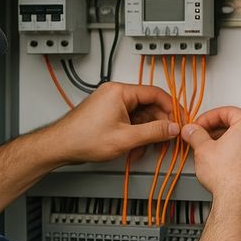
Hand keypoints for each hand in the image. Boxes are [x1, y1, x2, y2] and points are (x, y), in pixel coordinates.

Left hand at [47, 82, 178, 164]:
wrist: (60, 146)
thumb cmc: (83, 138)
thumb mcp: (125, 138)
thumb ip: (153, 132)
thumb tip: (172, 128)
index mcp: (120, 92)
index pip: (155, 93)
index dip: (171, 108)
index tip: (180, 120)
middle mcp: (115, 94)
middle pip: (148, 106)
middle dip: (157, 125)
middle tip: (166, 138)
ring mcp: (110, 104)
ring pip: (139, 116)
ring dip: (145, 134)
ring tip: (144, 149)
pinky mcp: (107, 114)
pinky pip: (128, 122)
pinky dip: (134, 135)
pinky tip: (133, 149)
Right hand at [181, 106, 240, 201]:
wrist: (238, 199)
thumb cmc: (228, 175)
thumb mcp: (203, 149)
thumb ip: (195, 135)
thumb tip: (191, 131)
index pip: (226, 112)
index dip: (207, 117)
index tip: (198, 125)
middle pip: (235, 124)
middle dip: (215, 129)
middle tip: (200, 136)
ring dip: (223, 141)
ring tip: (208, 150)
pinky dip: (233, 152)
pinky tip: (220, 161)